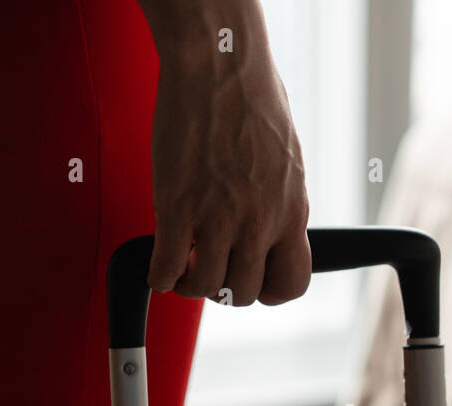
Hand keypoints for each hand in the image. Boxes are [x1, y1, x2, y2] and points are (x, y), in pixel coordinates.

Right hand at [138, 0, 310, 305]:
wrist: (218, 65)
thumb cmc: (251, 97)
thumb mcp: (286, 160)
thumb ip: (280, 201)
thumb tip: (272, 225)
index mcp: (291, 210)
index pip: (292, 283)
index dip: (270, 293)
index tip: (254, 285)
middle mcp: (259, 221)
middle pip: (245, 293)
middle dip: (226, 289)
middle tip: (209, 268)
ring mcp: (217, 217)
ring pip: (205, 288)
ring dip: (190, 283)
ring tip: (183, 264)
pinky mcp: (177, 207)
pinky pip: (166, 270)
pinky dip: (159, 276)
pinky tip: (159, 264)